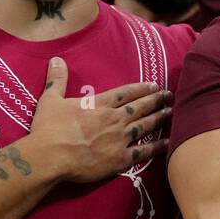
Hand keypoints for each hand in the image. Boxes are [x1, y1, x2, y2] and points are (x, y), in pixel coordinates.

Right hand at [28, 57, 170, 182]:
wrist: (50, 157)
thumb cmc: (48, 129)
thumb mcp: (50, 99)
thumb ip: (57, 79)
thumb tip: (57, 59)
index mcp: (99, 104)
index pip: (125, 93)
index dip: (141, 88)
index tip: (153, 85)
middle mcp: (114, 119)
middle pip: (140, 107)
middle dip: (155, 100)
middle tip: (169, 95)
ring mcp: (119, 139)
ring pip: (145, 125)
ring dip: (159, 118)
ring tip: (170, 112)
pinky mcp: (120, 159)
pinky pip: (144, 152)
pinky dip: (157, 147)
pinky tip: (167, 143)